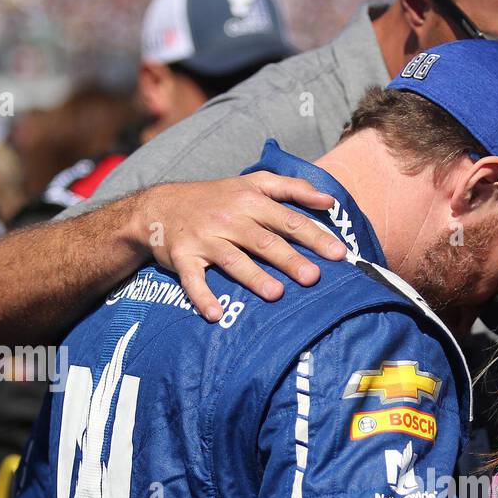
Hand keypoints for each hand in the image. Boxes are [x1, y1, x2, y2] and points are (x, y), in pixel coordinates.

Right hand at [135, 172, 348, 319]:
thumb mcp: (252, 183)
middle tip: (314, 278)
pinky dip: (202, 296)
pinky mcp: (182, 256)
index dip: (314, 234)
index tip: (338, 253)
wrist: (159, 206)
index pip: (288, 218)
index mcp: (250, 200)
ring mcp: (205, 237)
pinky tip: (215, 314)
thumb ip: (291, 188)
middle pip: (265, 240)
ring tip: (276, 294)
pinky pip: (193, 279)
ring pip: (233, 259)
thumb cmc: (216, 197)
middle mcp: (229, 217)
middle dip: (290, 258)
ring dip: (254, 277)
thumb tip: (330, 200)